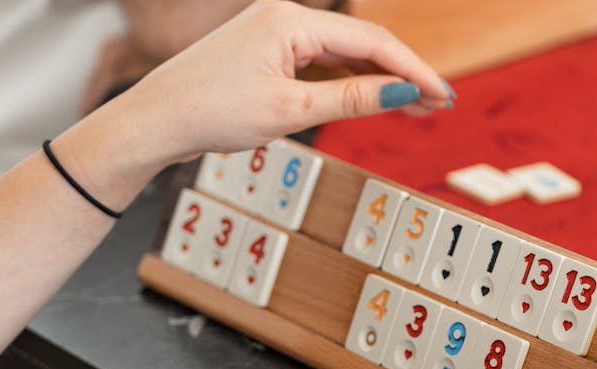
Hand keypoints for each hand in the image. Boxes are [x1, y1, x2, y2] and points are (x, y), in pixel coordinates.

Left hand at [60, 0, 452, 195]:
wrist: (154, 122)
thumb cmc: (209, 112)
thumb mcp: (291, 111)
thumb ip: (351, 99)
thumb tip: (402, 93)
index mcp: (290, 21)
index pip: (372, 43)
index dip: (413, 71)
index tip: (442, 96)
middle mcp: (284, 18)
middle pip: (364, 44)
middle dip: (404, 75)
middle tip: (438, 105)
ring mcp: (275, 34)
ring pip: (346, 55)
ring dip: (381, 81)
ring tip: (415, 107)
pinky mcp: (268, 53)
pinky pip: (324, 63)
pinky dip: (352, 82)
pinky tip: (374, 99)